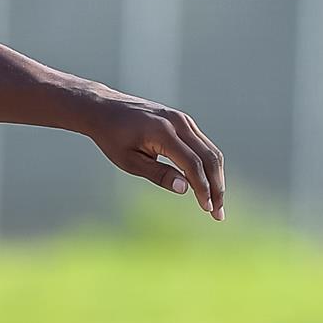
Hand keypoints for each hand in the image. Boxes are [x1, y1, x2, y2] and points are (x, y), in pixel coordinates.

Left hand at [81, 89, 226, 219]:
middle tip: (218, 213)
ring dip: (217, 178)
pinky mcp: (183, 121)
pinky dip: (209, 166)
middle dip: (217, 187)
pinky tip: (207, 185)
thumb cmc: (112, 137)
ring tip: (216, 203)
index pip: (193, 163)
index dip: (203, 188)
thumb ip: (158, 174)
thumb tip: (185, 189)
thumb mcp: (128, 161)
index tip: (207, 209)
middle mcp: (178, 122)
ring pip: (211, 151)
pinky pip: (203, 145)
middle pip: (209, 157)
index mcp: (163, 132)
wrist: (103, 108)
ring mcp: (183, 119)